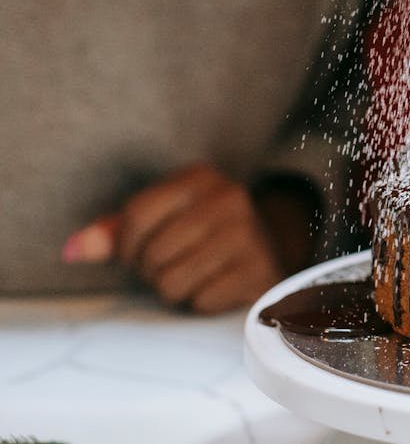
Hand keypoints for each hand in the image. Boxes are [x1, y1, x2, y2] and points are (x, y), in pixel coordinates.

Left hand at [62, 164, 282, 312]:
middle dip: (151, 270)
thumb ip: (114, 233)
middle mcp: (228, 199)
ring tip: (190, 276)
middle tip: (169, 266)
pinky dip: (200, 301)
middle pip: (153, 253)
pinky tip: (214, 286)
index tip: (134, 256)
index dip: (124, 246)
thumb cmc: (201, 233)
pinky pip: (200, 300)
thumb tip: (71, 250)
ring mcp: (247, 235)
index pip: (136, 216)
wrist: (270, 246)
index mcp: (200, 178)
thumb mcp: (162, 219)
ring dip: (172, 289)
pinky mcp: (258, 270)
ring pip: (172, 281)